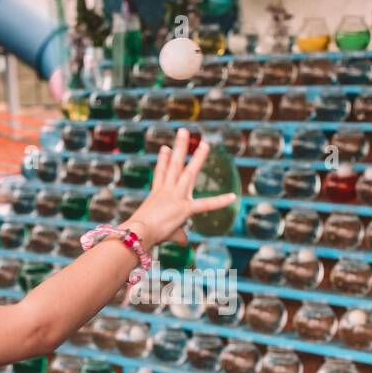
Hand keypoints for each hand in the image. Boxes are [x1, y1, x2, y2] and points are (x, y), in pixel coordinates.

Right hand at [124, 128, 235, 247]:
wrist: (138, 233)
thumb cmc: (142, 234)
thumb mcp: (160, 231)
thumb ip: (176, 234)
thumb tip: (183, 240)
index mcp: (157, 195)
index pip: (161, 174)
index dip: (164, 160)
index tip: (166, 148)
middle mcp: (166, 191)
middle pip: (175, 165)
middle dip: (181, 147)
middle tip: (184, 131)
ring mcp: (176, 197)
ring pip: (189, 172)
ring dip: (198, 157)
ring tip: (206, 143)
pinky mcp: (185, 208)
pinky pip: (206, 205)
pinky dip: (220, 202)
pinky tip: (233, 197)